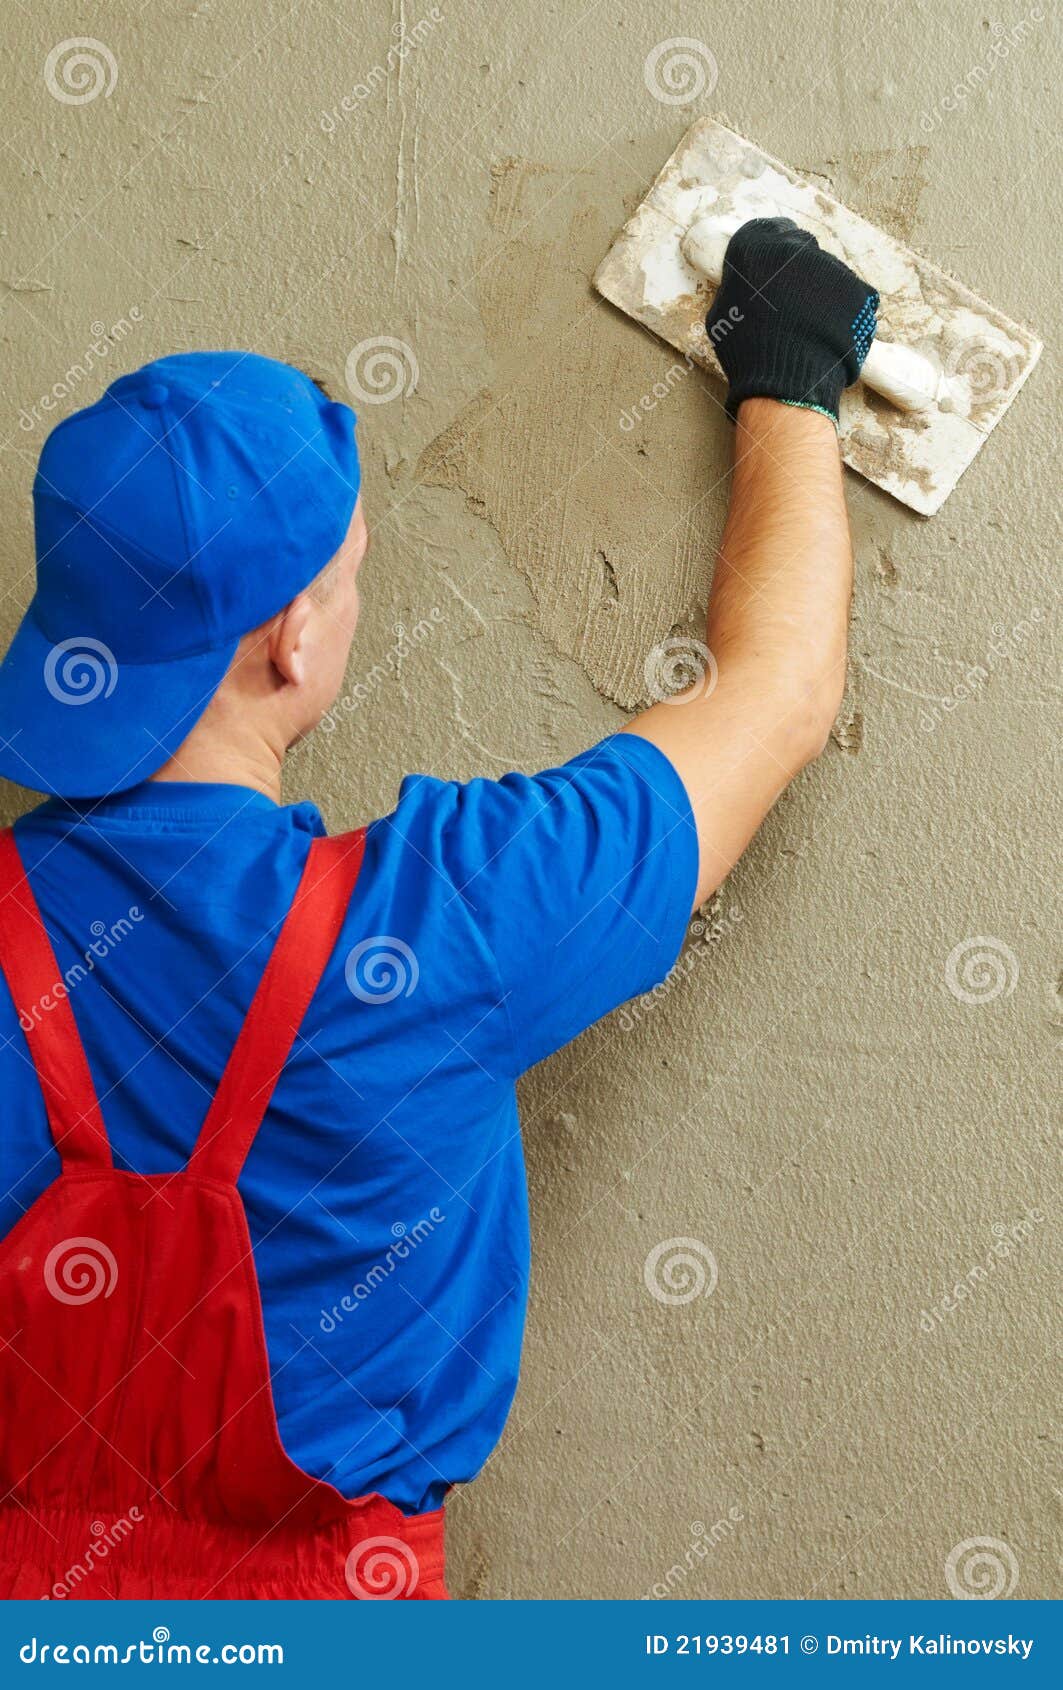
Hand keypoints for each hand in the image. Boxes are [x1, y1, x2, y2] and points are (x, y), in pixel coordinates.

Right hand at [705, 217, 877, 421]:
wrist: (786, 383)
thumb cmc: (745, 351)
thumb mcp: (723, 314)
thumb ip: (737, 285)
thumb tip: (746, 280)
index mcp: (758, 248)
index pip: (768, 231)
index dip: (772, 248)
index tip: (774, 265)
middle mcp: (796, 248)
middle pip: (800, 247)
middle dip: (797, 267)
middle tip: (792, 299)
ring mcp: (830, 266)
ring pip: (827, 269)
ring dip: (821, 288)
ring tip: (812, 323)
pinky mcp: (856, 288)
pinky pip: (849, 293)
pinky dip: (843, 308)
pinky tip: (830, 331)